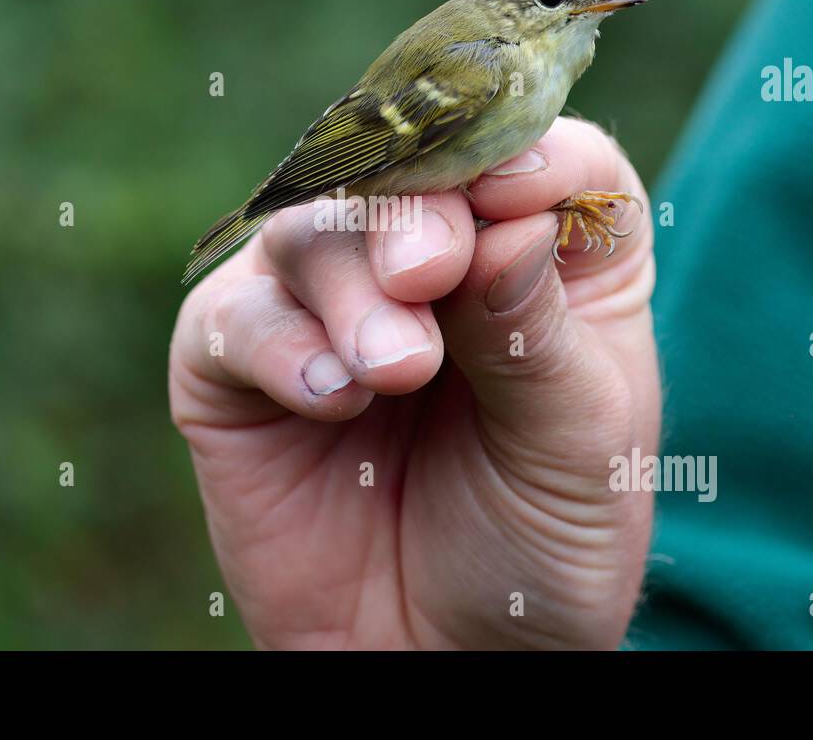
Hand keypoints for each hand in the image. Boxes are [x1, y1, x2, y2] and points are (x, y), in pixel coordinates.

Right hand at [169, 118, 660, 648]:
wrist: (444, 659)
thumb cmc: (537, 544)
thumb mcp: (577, 444)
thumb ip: (537, 330)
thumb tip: (506, 220)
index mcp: (541, 260)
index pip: (533, 153)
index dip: (521, 154)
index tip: (512, 201)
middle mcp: (430, 266)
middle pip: (407, 174)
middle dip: (415, 213)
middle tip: (427, 273)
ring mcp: (326, 309)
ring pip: (312, 231)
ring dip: (350, 286)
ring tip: (393, 370)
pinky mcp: (242, 368)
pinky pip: (235, 318)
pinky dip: (277, 345)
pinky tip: (329, 396)